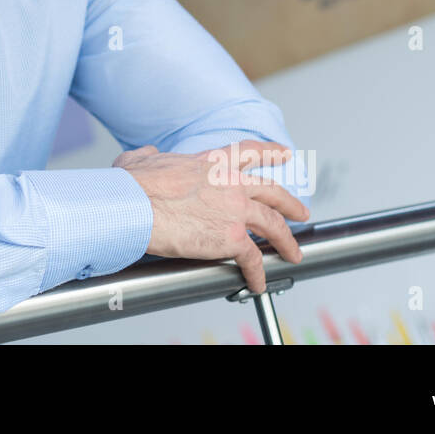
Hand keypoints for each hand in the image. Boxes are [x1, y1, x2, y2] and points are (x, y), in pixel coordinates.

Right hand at [113, 140, 309, 293]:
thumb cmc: (133, 185)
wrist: (135, 205)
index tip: (284, 153)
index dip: (270, 152)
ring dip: (286, 241)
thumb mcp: (141, 158)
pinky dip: (259, 273)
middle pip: (272, 191)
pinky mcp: (232, 239)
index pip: (248, 152)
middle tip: (302, 212)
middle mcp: (230, 183)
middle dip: (290, 203)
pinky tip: (259, 283)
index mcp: (209, 163)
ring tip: (293, 252)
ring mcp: (235, 210)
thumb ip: (151, 155)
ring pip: (274, 225)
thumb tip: (149, 154)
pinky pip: (254, 259)